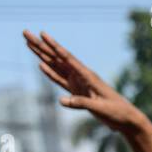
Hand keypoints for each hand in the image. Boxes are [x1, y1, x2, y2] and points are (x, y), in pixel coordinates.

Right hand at [23, 30, 143, 130]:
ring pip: (56, 66)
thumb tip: (61, 101)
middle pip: (56, 57)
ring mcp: (78, 82)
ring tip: (28, 43)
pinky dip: (50, 73)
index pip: (67, 58)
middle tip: (25, 32)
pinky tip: (41, 65)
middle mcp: (81, 75)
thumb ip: (81, 103)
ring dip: (42, 55)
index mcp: (87, 76)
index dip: (54, 46)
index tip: (42, 34)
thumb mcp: (100, 108)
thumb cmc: (116, 112)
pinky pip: (60, 80)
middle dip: (40, 45)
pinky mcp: (77, 91)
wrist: (126, 119)